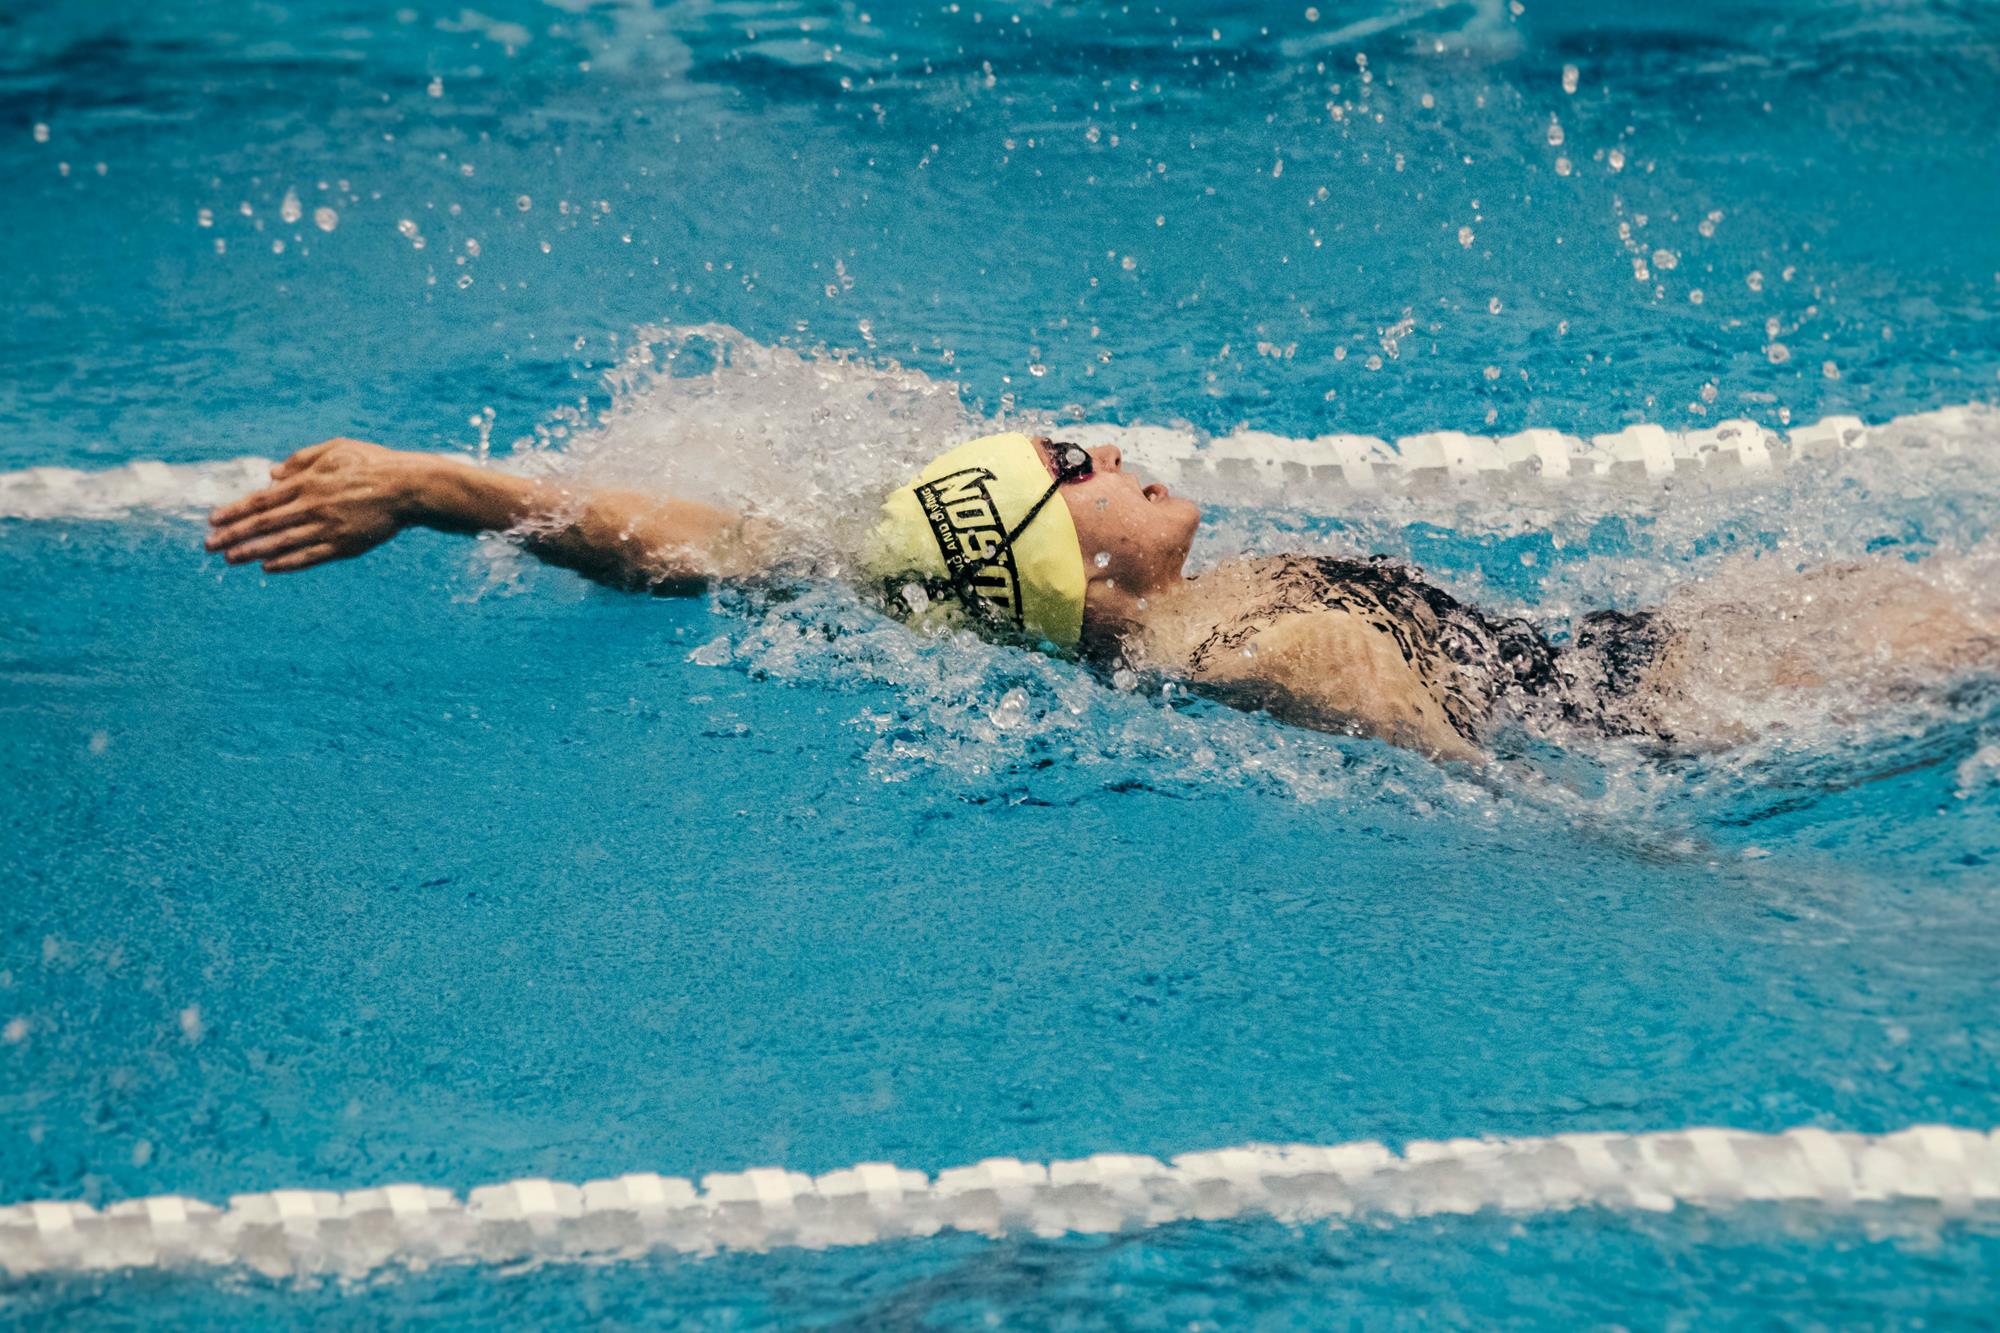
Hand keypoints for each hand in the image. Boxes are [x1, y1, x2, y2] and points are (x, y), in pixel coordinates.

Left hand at [205, 437, 429, 573]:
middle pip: (264, 523)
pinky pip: (310, 557)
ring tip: (230, 559)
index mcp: (308, 482)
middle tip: (209, 545)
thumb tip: (272, 475)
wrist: (410, 488)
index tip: (212, 519)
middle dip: (233, 534)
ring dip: (253, 551)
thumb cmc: (373, 463)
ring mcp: (328, 528)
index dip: (234, 510)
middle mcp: (313, 506)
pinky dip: (287, 563)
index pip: (262, 500)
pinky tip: (267, 567)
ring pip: (282, 543)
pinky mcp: (345, 545)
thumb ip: (301, 459)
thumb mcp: (336, 449)